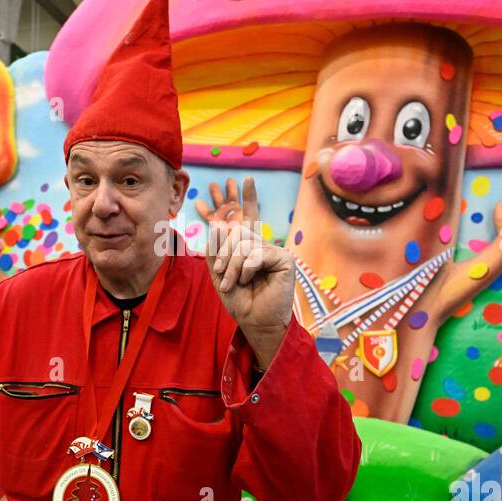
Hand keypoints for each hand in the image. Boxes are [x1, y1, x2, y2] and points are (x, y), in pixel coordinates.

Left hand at [205, 177, 293, 367]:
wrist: (254, 321)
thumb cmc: (239, 300)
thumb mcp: (219, 273)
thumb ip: (217, 249)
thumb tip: (220, 225)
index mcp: (249, 247)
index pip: (249, 218)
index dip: (248, 198)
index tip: (246, 179)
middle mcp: (263, 245)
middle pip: (238, 232)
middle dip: (224, 255)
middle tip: (222, 276)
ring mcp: (275, 250)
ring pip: (244, 243)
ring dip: (232, 266)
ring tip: (233, 284)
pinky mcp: (284, 259)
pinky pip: (257, 253)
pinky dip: (246, 268)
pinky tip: (249, 280)